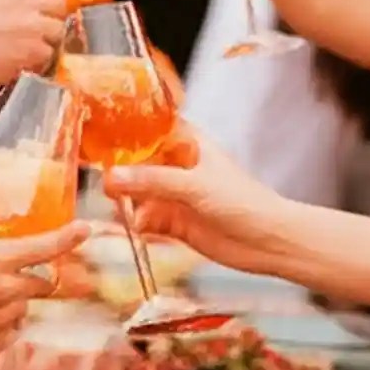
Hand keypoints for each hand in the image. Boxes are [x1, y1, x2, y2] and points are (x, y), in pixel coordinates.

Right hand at [0, 0, 76, 110]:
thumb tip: (29, 3)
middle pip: (63, 6)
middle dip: (52, 19)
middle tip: (31, 32)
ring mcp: (31, 26)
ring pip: (58, 34)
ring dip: (43, 43)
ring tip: (16, 51)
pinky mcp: (30, 54)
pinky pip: (47, 58)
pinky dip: (34, 64)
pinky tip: (11, 64)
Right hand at [0, 180, 90, 369]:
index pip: (45, 246)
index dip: (68, 237)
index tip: (85, 229)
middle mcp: (5, 290)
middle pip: (42, 282)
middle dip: (35, 276)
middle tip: (15, 270)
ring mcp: (0, 320)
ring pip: (25, 308)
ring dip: (15, 301)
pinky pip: (11, 332)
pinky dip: (3, 324)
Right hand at [103, 122, 284, 275]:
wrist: (268, 242)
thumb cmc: (243, 202)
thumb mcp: (195, 185)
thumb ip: (153, 180)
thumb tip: (112, 176)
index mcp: (188, 144)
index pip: (152, 126)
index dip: (128, 126)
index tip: (100, 128)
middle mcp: (178, 167)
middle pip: (139, 161)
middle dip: (119, 168)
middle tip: (101, 176)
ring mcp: (175, 196)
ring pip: (139, 192)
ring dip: (125, 199)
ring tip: (115, 205)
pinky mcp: (174, 223)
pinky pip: (146, 219)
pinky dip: (136, 222)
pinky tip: (133, 226)